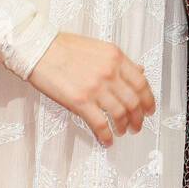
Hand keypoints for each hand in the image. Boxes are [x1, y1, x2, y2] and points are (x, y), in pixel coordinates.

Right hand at [26, 32, 156, 146]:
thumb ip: (119, 61)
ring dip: (124, 127)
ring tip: (123, 132)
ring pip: (120, 114)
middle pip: (133, 101)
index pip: (141, 83)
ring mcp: (96, 88)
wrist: (39, 49)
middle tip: (137, 125)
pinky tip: (107, 140)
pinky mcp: (80, 101)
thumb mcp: (99, 47)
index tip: (149, 109)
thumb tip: (139, 71)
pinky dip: (106, 135)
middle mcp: (110, 72)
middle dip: (138, 117)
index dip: (148, 100)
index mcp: (116, 57)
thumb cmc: (65, 47)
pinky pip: (100, 123)